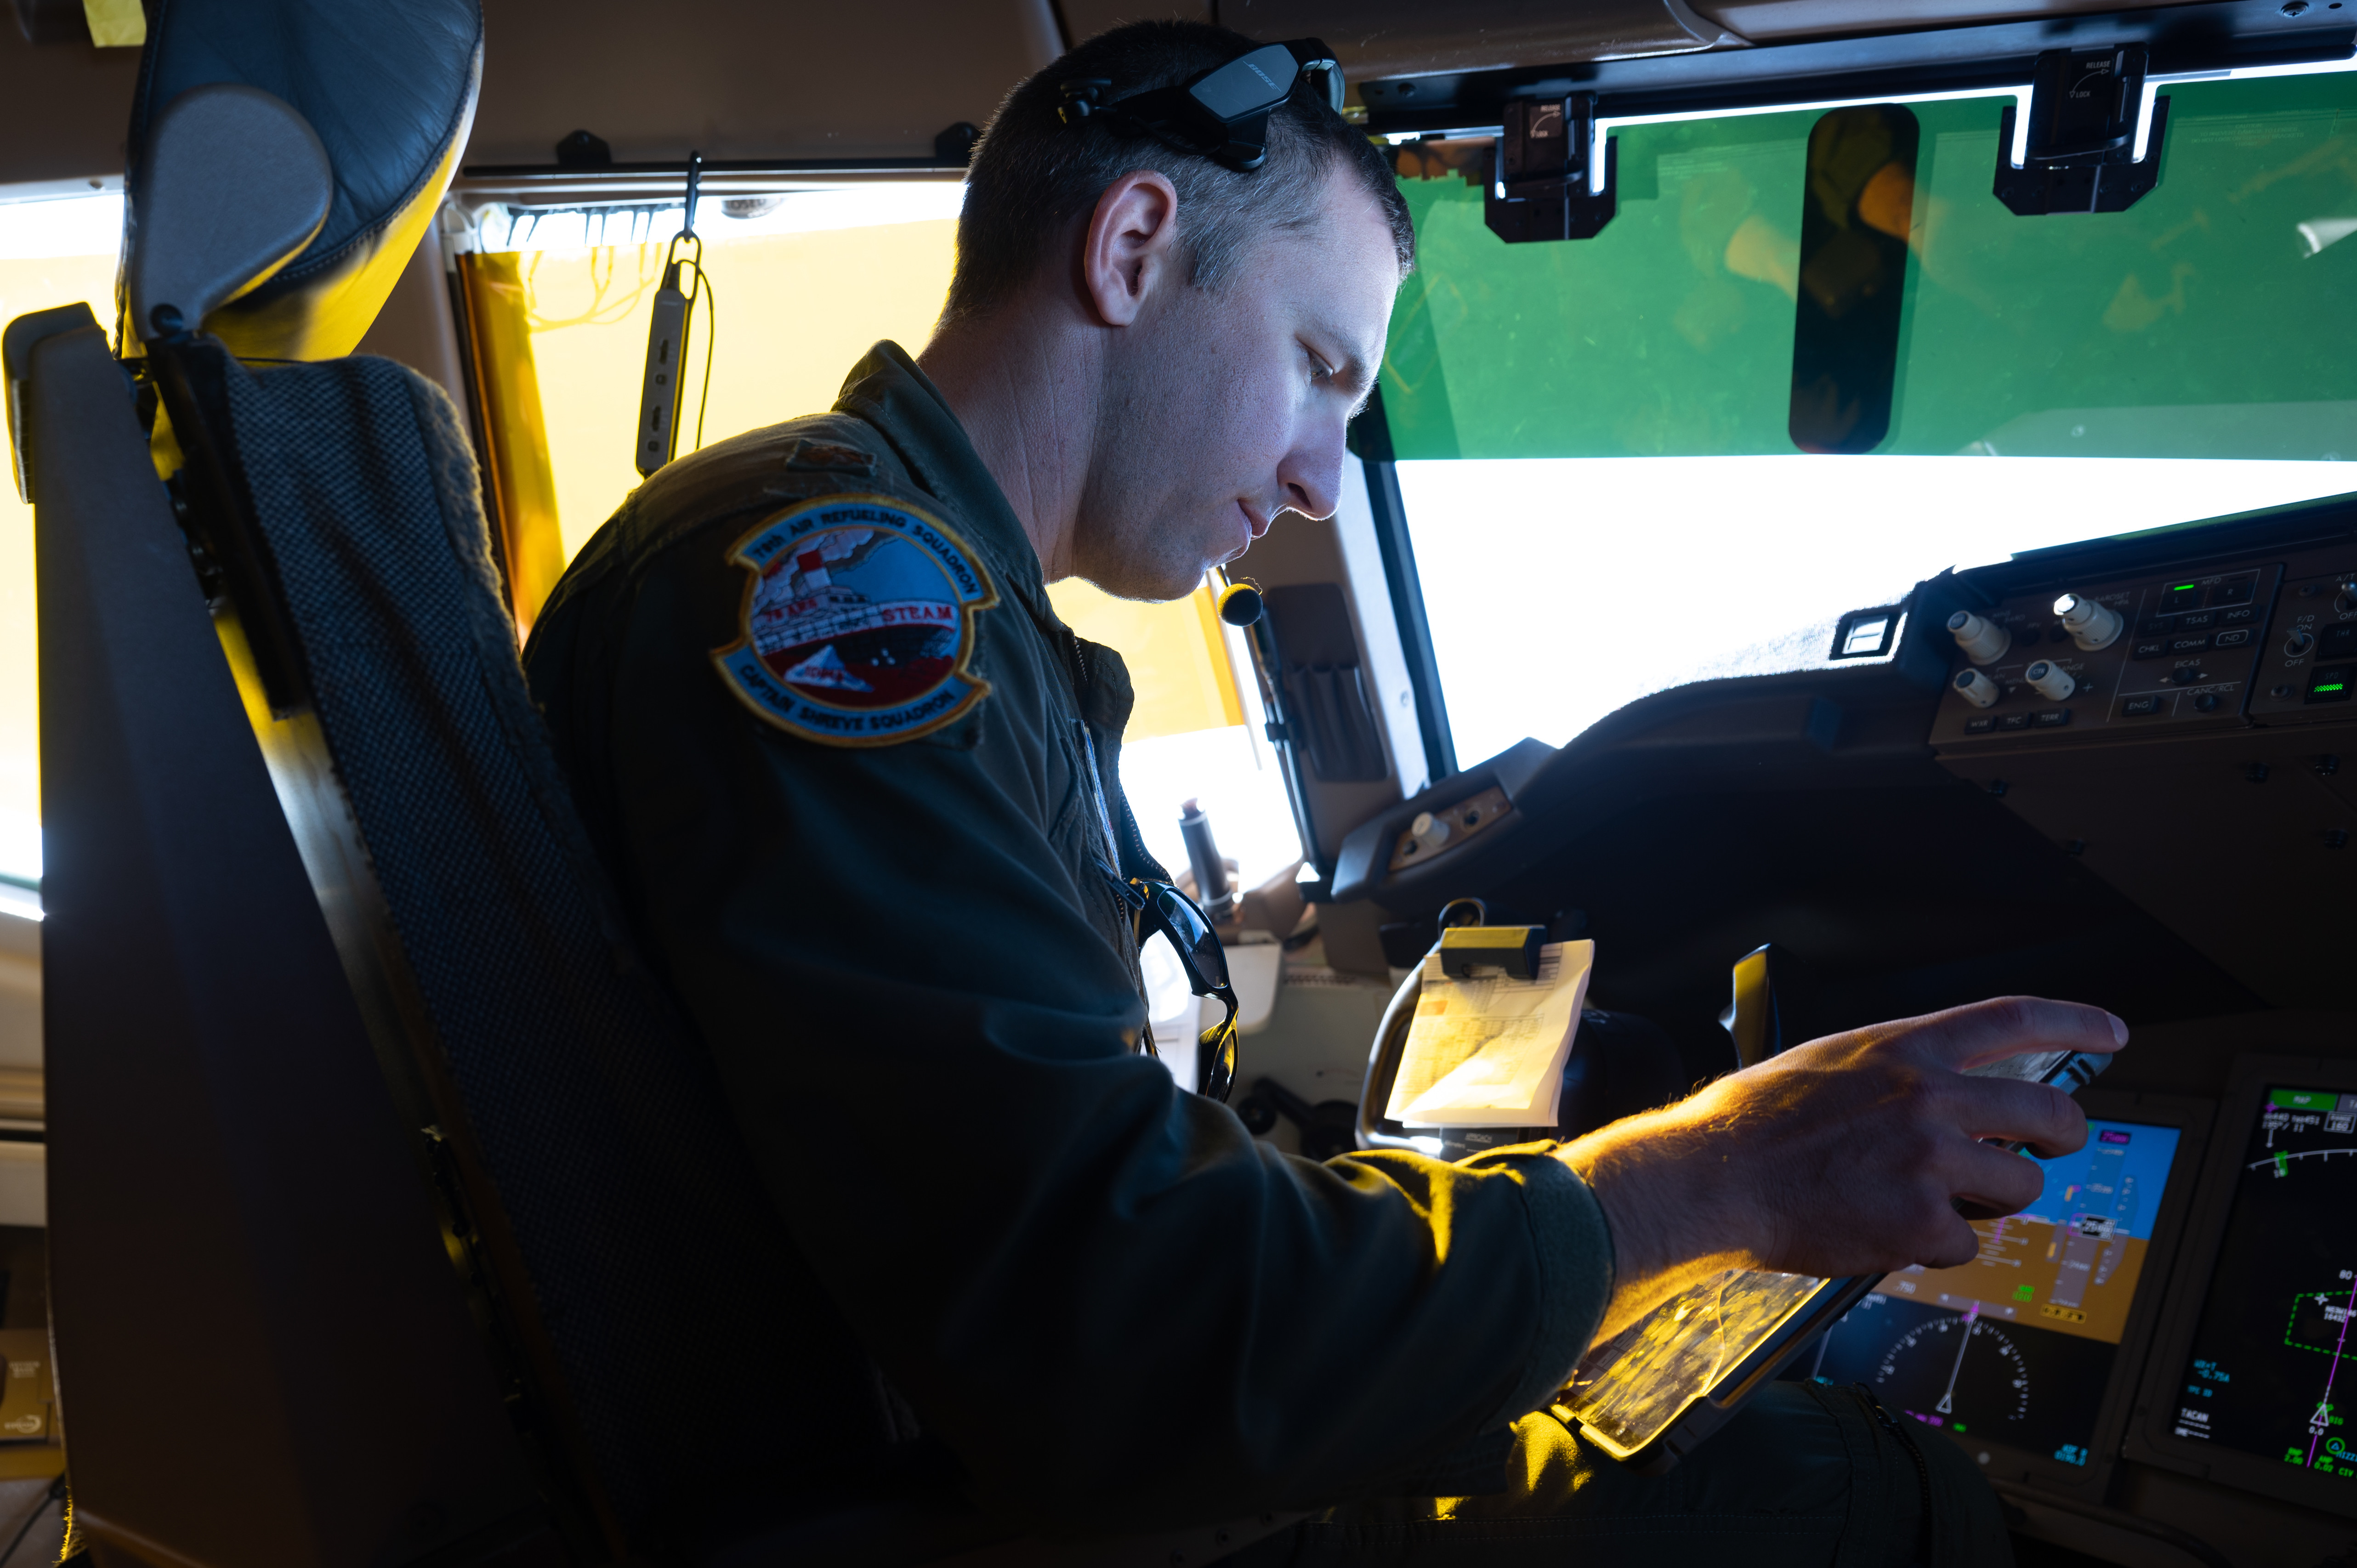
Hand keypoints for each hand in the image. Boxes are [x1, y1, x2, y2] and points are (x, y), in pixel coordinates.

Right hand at [1558, 996, 2126, 1344]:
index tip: (2109, 1033)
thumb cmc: (1752, 1123)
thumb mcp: (1828, 1063)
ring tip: (1935, 1201)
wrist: (1712, 1178)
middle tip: (2049, 1150)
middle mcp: (1928, 1097)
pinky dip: (1935, 1245)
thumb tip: (1943, 1089)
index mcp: (1903, 1050)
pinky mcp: (1924, 1221)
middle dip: (2064, 1138)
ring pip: (2020, 1187)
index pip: (2013, 1020)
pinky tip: (1889, 1230)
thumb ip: (1895, 1071)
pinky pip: (1967, 1242)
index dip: (2075, 1022)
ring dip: (1993, 1201)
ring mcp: (1930, 1160)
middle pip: (2049, 1115)